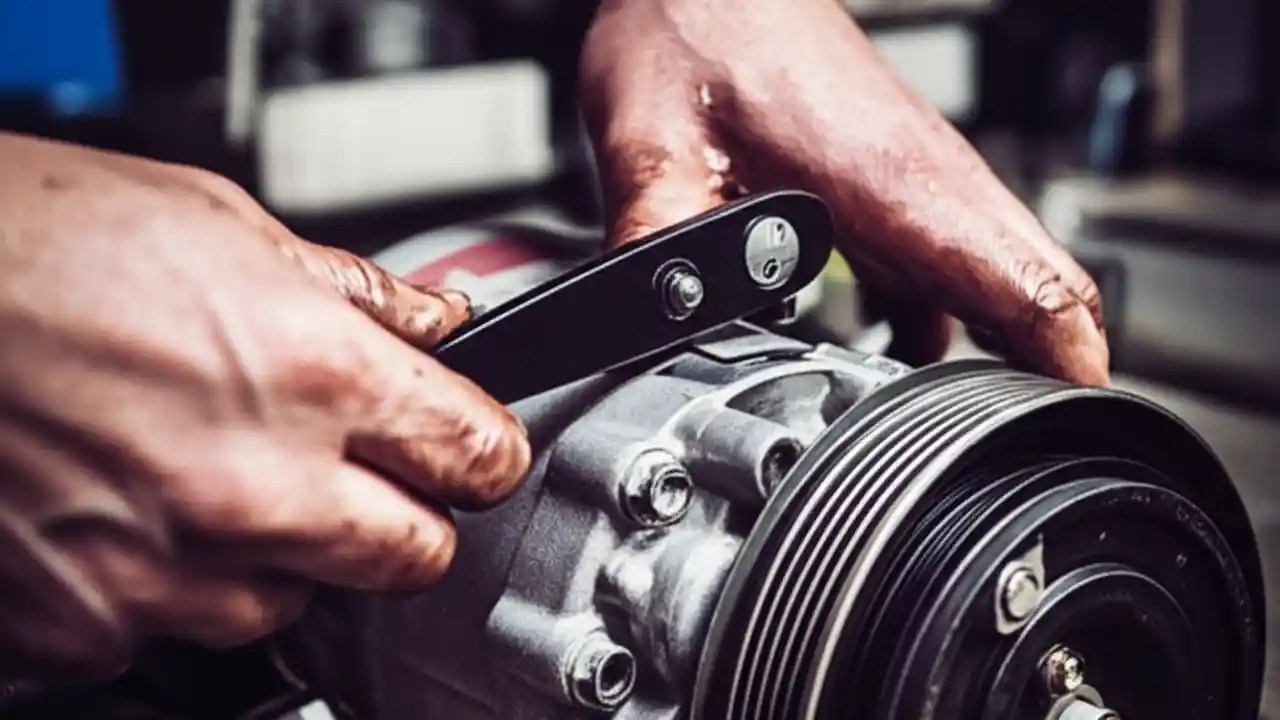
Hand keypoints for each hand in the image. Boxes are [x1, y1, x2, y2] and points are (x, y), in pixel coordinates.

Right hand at [0, 133, 529, 678]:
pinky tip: (125, 506)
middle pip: (415, 557)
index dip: (480, 452)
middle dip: (401, 518)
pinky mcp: (88, 628)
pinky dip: (170, 582)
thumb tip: (432, 320)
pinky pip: (177, 631)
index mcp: (315, 373)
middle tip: (351, 474)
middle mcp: (256, 488)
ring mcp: (170, 574)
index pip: (479, 458)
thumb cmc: (26, 243)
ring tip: (202, 472)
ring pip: (295, 606)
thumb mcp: (219, 224)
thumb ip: (352, 292)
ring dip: (279, 554)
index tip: (467, 450)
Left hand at [579, 0, 1108, 383]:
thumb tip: (641, 334)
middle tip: (1020, 453)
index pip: (1027, 285)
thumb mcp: (653, 147)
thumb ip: (656, 248)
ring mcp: (921, 184)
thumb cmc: (693, 29)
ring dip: (1005, 352)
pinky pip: (954, 264)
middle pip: (1043, 289)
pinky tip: (903, 361)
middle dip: (1052, 377)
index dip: (1068, 372)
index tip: (1075, 434)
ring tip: (965, 433)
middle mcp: (930, 183)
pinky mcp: (895, 187)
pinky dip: (955, 321)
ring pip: (1005, 277)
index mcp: (896, 183)